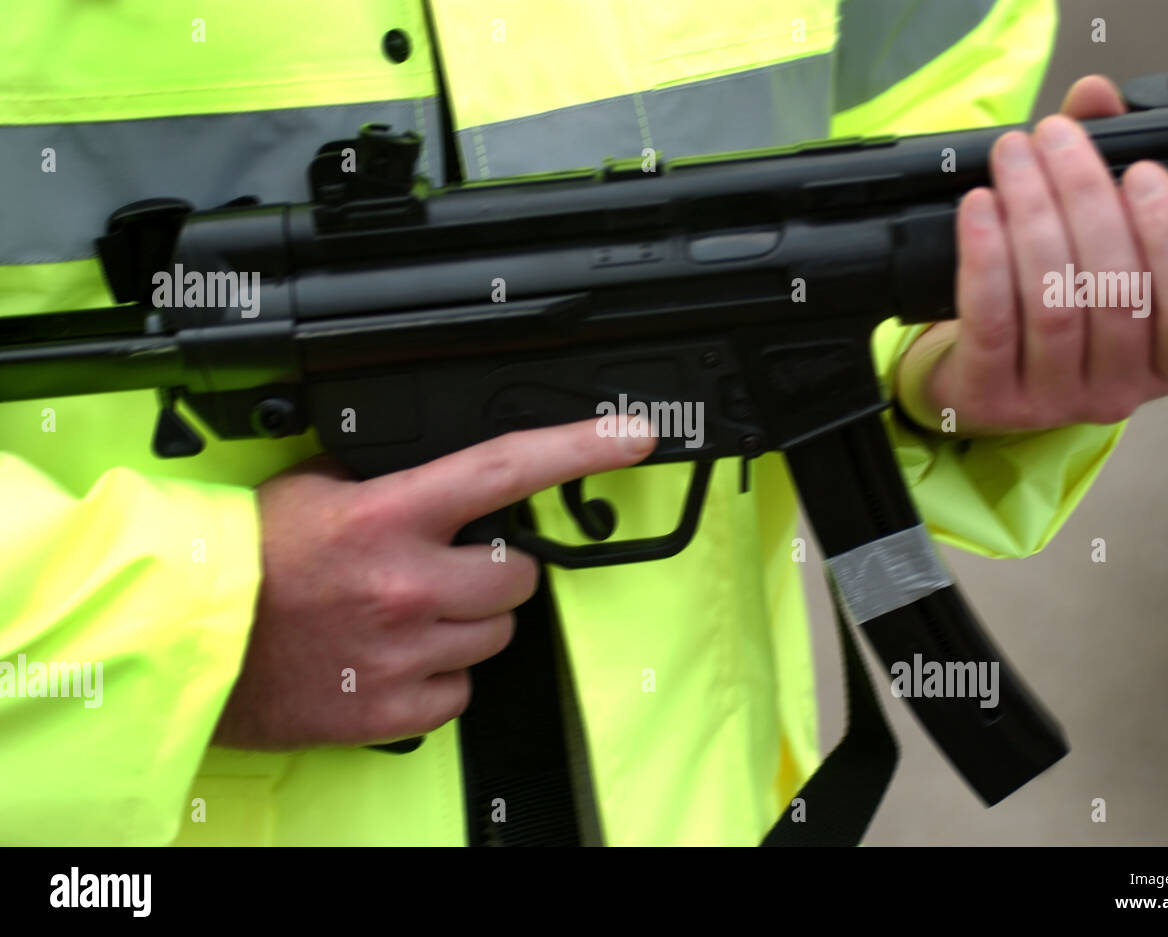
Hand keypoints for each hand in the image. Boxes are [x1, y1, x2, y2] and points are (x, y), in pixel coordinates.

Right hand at [213, 419, 655, 749]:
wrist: (190, 642)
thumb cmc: (249, 562)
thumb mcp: (317, 489)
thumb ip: (393, 478)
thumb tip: (453, 475)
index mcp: (388, 515)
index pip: (507, 469)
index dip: (580, 448)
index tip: (631, 436)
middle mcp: (407, 583)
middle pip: (518, 574)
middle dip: (501, 568)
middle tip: (457, 566)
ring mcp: (406, 652)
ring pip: (498, 634)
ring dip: (471, 621)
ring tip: (414, 614)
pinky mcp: (396, 709)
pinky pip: (463, 691)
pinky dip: (443, 676)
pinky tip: (401, 658)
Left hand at [895, 75, 1167, 434]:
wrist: (968, 373)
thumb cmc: (1044, 301)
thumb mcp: (1086, 239)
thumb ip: (1102, 165)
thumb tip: (1095, 96)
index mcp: (1166, 358)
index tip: (1142, 171)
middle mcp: (1119, 389)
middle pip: (1114, 291)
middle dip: (1083, 198)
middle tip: (1053, 137)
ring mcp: (1054, 401)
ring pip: (1052, 303)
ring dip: (1031, 216)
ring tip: (1013, 159)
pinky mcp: (992, 399)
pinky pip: (991, 321)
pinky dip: (985, 256)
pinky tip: (979, 208)